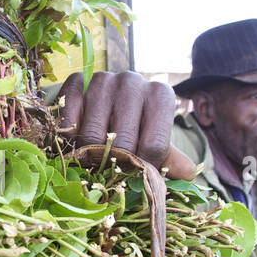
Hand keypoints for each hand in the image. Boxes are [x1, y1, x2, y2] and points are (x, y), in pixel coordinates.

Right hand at [56, 71, 175, 168]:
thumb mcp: (156, 141)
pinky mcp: (76, 81)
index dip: (145, 169)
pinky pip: (68, 120)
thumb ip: (171, 159)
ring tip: (94, 158)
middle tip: (111, 172)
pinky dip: (69, 138)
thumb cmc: (137, 127)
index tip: (136, 177)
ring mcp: (103, 79)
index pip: (154, 145)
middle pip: (122, 142)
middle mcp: (133, 81)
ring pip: (92, 135)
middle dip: (116, 164)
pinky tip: (76, 140)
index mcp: (161, 94)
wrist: (107, 102)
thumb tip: (187, 174)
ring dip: (90, 154)